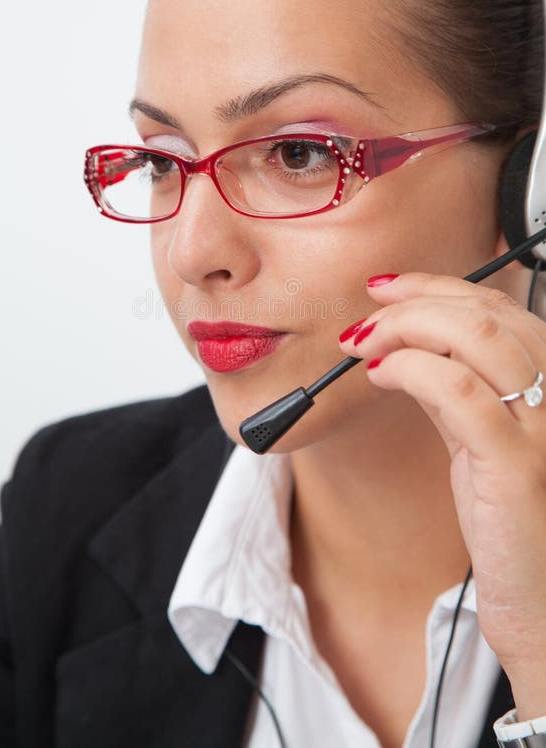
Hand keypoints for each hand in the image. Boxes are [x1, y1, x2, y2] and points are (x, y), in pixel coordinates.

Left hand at [338, 272, 545, 717]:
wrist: (543, 603)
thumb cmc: (515, 525)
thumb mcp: (484, 444)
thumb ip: (458, 394)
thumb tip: (410, 352)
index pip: (499, 308)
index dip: (438, 286)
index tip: (389, 286)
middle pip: (485, 313)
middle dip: (414, 300)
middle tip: (367, 313)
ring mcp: (544, 427)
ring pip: (474, 338)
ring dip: (404, 328)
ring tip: (363, 342)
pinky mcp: (518, 465)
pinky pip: (458, 391)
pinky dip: (409, 369)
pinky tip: (380, 375)